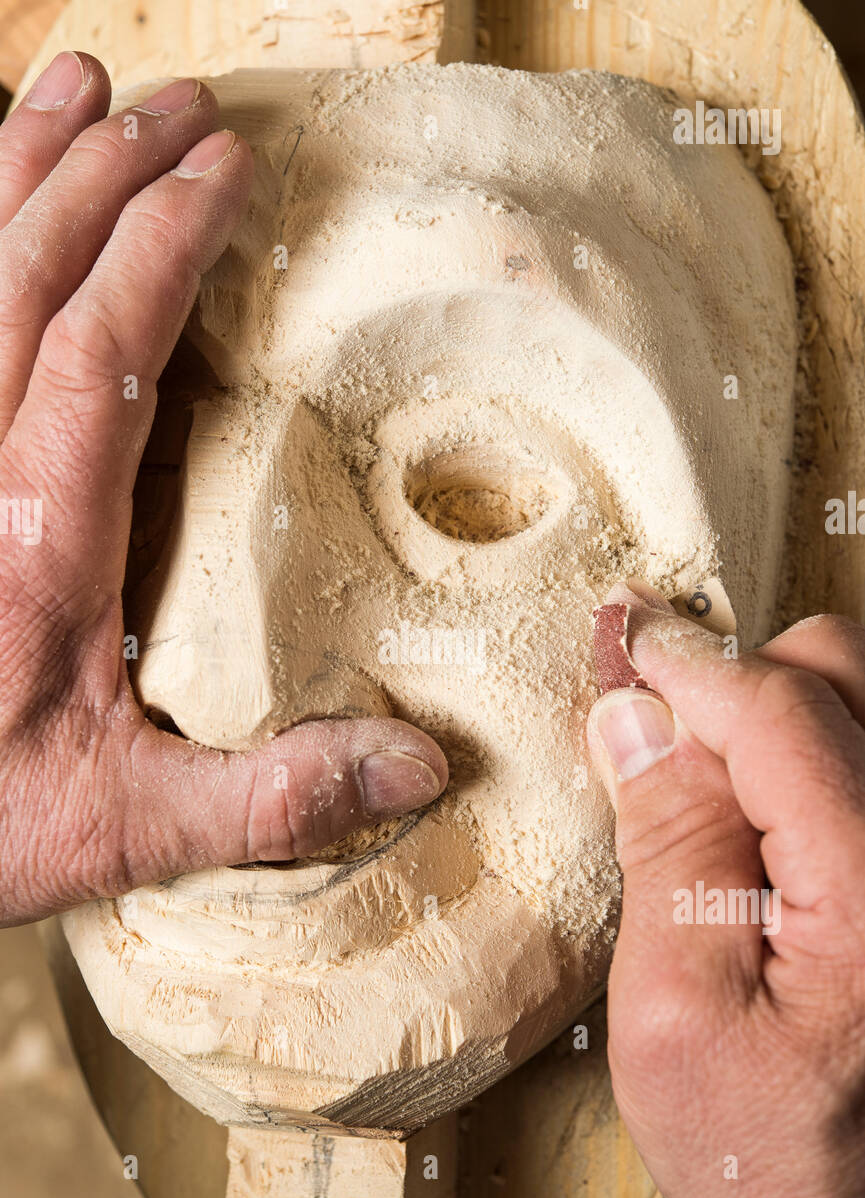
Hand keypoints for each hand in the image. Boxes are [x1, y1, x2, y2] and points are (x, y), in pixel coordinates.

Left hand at [0, 52, 445, 928]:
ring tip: (67, 85)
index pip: (103, 353)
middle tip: (170, 104)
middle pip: (22, 285)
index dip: (162, 246)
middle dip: (100, 178)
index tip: (222, 170)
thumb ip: (269, 799)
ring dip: (9, 174)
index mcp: (37, 553)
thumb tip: (419, 765)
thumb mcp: (128, 831)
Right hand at [587, 580, 864, 1197]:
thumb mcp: (674, 1009)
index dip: (689, 668)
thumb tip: (635, 718)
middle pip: (841, 672)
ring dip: (778, 713)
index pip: (780, 714)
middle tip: (666, 741)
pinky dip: (809, 749)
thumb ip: (666, 846)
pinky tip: (764, 807)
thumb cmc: (762, 1142)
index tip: (627, 642)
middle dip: (740, 686)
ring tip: (714, 784)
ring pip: (861, 697)